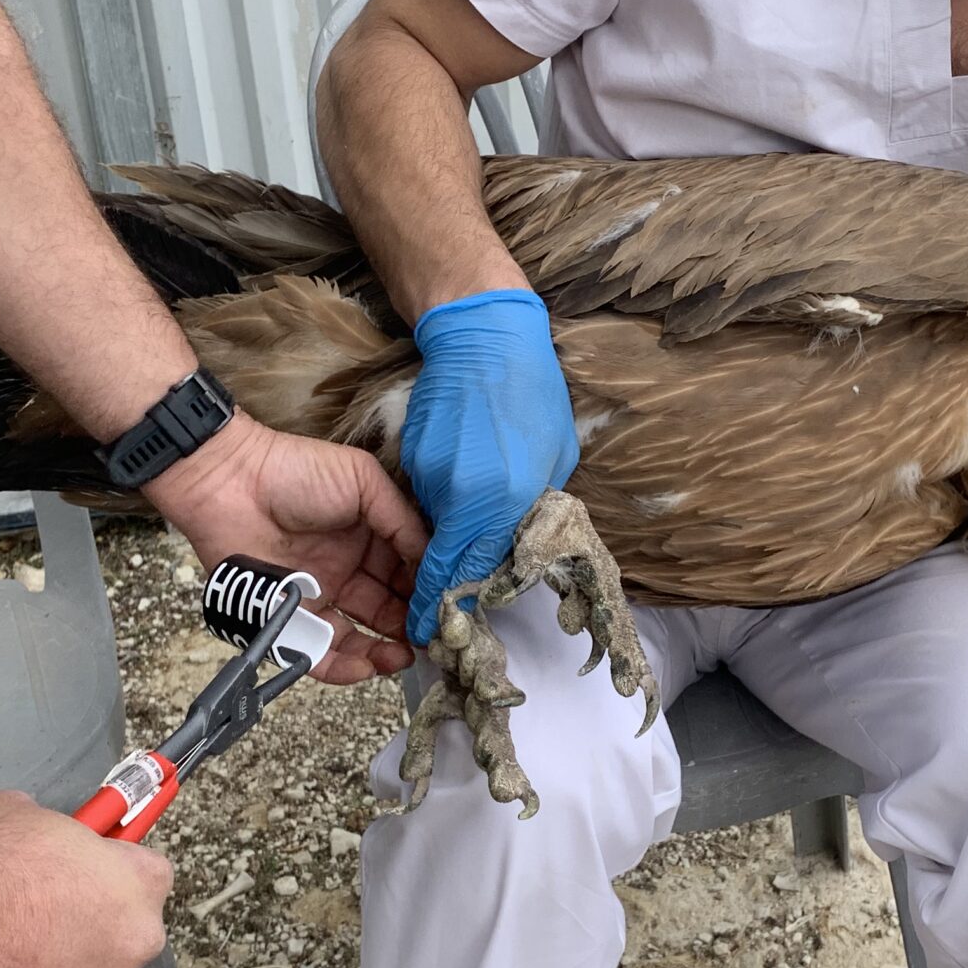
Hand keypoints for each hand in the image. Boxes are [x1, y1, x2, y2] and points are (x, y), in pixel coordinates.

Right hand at [0, 792, 170, 967]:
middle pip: (120, 942)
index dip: (110, 876)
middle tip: (33, 924)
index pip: (148, 878)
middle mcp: (131, 951)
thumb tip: (36, 842)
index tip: (81, 877)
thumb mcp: (23, 815)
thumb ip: (53, 837)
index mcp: (139, 888)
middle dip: (86, 935)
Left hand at [144, 415, 426, 681]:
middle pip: (392, 608)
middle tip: (436, 639)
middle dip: (416, 626)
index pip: (411, 571)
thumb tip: (435, 563)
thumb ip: (403, 521)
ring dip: (387, 651)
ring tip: (407, 656)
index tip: (452, 606)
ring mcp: (322, 596)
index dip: (431, 589)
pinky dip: (346, 665)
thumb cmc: (298, 472)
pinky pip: (320, 652)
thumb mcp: (364, 482)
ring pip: (362, 636)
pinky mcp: (290, 619)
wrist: (231, 483)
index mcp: (372, 537)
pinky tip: (371, 664)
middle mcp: (351, 570)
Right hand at [399, 288, 579, 644]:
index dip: (451, 608)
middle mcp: (460, 497)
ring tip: (469, 518)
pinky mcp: (413, 455)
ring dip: (448, 534)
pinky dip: (440, 499)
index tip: (441, 632)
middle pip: (445, 559)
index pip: (465, 574)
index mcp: (500, 503)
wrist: (485, 335)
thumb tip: (518, 542)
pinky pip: (426, 494)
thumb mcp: (554, 460)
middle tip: (445, 604)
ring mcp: (430, 476)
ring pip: (434, 527)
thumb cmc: (533, 393)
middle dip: (442, 586)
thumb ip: (532, 509)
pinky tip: (461, 476)